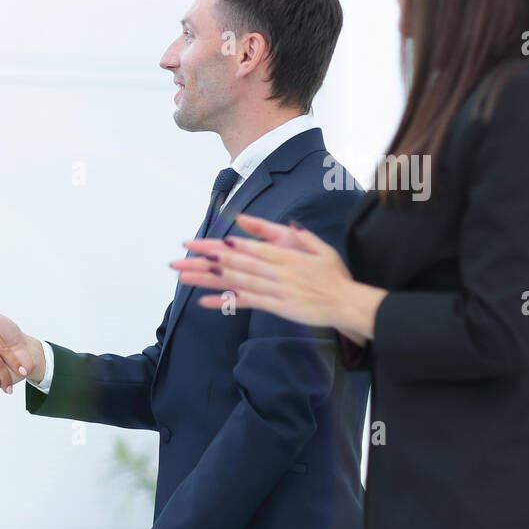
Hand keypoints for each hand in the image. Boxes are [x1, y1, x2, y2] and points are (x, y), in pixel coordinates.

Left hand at [171, 213, 379, 337]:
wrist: (349, 302)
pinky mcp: (277, 307)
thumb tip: (274, 222)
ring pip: (236, 281)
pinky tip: (203, 302)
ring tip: (183, 276)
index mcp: (285, 254)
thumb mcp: (318, 246)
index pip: (246, 247)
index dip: (220, 245)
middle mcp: (276, 270)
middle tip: (179, 256)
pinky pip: (247, 303)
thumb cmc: (333, 275)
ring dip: (207, 279)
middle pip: (235, 262)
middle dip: (204, 259)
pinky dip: (225, 302)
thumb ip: (293, 234)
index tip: (196, 244)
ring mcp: (275, 289)